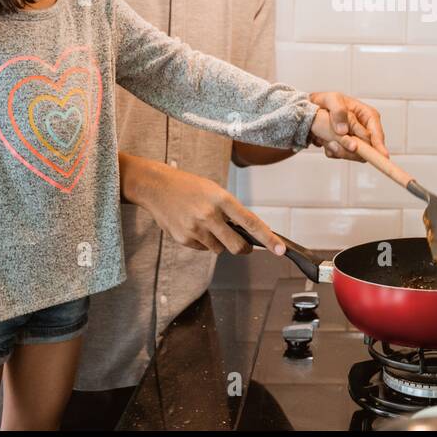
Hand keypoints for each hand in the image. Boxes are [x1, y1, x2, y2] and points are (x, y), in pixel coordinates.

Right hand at [134, 160, 287, 256]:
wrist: (156, 187)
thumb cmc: (189, 186)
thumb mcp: (214, 191)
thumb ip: (230, 211)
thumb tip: (246, 232)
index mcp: (221, 199)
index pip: (251, 222)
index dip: (268, 238)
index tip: (281, 250)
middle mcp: (209, 215)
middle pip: (236, 246)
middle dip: (244, 249)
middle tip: (246, 246)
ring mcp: (195, 229)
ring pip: (219, 250)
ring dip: (220, 243)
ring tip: (207, 225)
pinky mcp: (183, 239)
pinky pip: (202, 249)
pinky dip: (203, 242)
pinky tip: (193, 226)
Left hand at [307, 91, 388, 161]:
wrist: (312, 111)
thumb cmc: (326, 101)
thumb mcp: (331, 99)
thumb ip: (338, 112)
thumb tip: (344, 131)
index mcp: (368, 115)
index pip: (377, 133)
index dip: (380, 145)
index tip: (382, 156)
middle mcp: (365, 130)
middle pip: (368, 148)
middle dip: (351, 150)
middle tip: (332, 144)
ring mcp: (357, 140)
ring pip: (355, 155)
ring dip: (339, 150)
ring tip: (326, 140)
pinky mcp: (347, 147)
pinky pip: (342, 155)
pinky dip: (332, 151)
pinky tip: (325, 141)